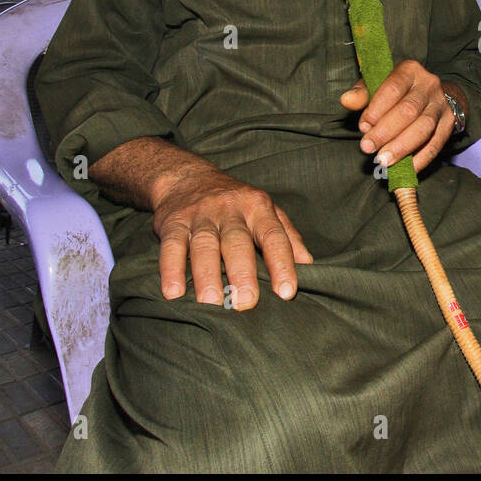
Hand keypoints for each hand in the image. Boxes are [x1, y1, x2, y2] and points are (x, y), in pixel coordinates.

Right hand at [151, 164, 312, 309]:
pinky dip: (171, 269)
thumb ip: (287, 236)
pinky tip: (173, 292)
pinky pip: (171, 246)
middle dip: (242, 272)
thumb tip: (309, 264)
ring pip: (204, 245)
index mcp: (258, 207)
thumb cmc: (236, 203)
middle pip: (237, 242)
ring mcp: (200, 215)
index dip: (282, 264)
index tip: (286, 292)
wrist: (187, 177)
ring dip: (207, 275)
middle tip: (245, 302)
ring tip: (210, 302)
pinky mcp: (172, 222)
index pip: (274, 236)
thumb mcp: (265, 210)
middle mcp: (230, 209)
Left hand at [339, 60, 456, 172]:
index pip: (393, 88)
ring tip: (384, 161)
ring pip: (424, 128)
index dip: (377, 109)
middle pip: (409, 110)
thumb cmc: (395, 92)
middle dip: (386, 132)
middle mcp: (429, 85)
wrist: (429, 94)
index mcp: (409, 70)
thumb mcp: (376, 85)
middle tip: (368, 148)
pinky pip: (436, 143)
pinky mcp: (449, 123)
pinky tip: (406, 168)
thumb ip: (362, 94)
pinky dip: (421, 159)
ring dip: (402, 147)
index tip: (363, 126)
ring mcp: (441, 104)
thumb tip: (346, 100)